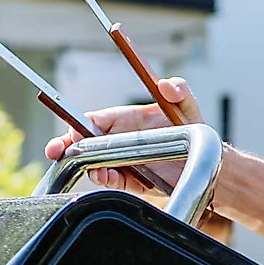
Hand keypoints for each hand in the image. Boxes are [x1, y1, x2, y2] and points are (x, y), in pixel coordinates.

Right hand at [43, 77, 203, 189]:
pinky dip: (106, 178)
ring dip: (87, 165)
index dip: (80, 125)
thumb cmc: (194, 131)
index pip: (95, 120)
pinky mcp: (133, 180)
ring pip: (95, 162)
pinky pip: (113, 180)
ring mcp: (125, 160)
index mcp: (127, 119)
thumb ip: (180, 91)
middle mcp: (122, 140)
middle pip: (86, 142)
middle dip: (67, 146)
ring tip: (91, 168)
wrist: (208, 164)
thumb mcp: (189, 107)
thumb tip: (166, 84)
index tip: (74, 132)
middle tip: (55, 151)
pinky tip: (104, 176)